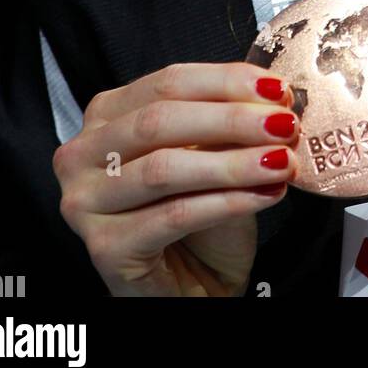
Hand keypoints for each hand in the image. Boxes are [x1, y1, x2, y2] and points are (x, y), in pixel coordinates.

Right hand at [53, 62, 297, 296]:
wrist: (188, 286)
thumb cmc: (198, 216)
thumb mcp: (214, 155)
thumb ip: (229, 125)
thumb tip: (273, 98)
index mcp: (107, 114)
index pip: (167, 82)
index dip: (226, 81)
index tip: (277, 89)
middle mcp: (83, 153)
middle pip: (160, 120)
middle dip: (231, 119)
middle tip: (285, 124)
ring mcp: (86, 202)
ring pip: (164, 169)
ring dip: (234, 162)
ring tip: (283, 162)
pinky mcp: (104, 247)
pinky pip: (173, 215)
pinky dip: (227, 202)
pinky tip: (266, 194)